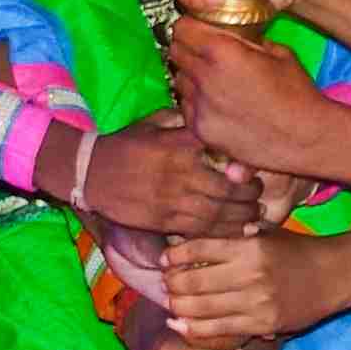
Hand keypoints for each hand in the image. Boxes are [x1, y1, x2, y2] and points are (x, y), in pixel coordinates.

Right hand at [66, 123, 265, 238]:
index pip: (221, 152)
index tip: (254, 167)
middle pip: (227, 188)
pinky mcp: (164, 220)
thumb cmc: (126, 144)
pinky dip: (222, 232)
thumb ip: (183, 121)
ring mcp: (172, 199)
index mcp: (178, 144)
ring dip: (241, 217)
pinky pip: (200, 229)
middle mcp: (179, 172)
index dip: (243, 163)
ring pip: (218, 213)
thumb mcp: (154, 122)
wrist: (91, 172)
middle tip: (259, 195)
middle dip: (249, 195)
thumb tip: (211, 117)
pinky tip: (237, 232)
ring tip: (255, 217)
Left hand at [157, 224, 350, 349]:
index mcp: (249, 246)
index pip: (199, 249)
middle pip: (194, 282)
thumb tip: (196, 240)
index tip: (163, 261)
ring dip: (179, 308)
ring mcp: (256, 303)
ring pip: (202, 309)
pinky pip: (220, 331)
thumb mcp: (268, 232)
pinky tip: (181, 326)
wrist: (335, 275)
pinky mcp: (263, 325)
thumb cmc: (298, 250)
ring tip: (170, 305)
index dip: (175, 256)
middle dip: (172, 285)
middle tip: (164, 285)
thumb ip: (235, 235)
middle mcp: (250, 274)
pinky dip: (195, 330)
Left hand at [170, 23, 350, 189]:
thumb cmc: (297, 93)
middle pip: (176, 53)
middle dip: (188, 49)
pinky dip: (197, 103)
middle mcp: (205, 78)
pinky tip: (219, 105)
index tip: (199, 30)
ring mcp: (200, 107)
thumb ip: (246, 40)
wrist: (306, 138)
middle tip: (205, 54)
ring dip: (191, 77)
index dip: (191, 27)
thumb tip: (231, 34)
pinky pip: (187, 108)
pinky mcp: (202, 131)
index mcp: (222, 52)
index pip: (183, 28)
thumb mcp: (276, 52)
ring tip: (214, 82)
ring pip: (179, 81)